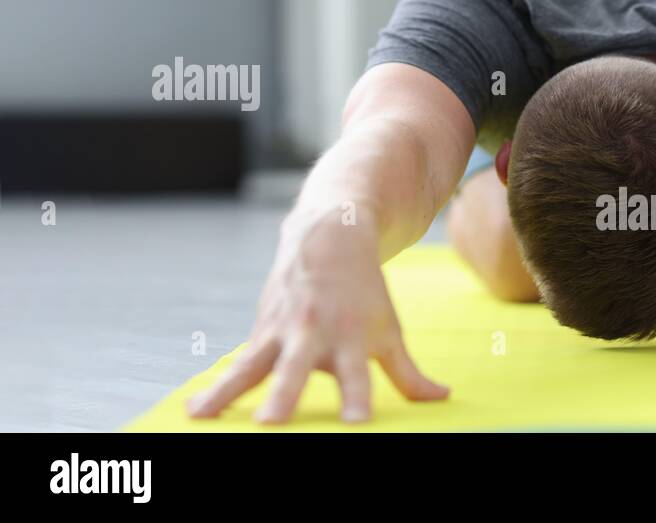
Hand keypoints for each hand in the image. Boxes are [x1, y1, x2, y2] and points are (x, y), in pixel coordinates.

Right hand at [187, 206, 447, 423]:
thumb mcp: (389, 330)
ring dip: (227, 392)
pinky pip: (236, 365)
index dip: (357, 400)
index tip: (356, 425)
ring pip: (250, 367)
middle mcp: (314, 336)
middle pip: (296, 371)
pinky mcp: (260, 332)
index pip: (358, 378)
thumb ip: (409, 373)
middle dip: (283, 396)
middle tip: (270, 423)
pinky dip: (215, 387)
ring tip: (203, 417)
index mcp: (352, 340)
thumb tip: (441, 398)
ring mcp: (282, 333)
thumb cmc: (365, 294)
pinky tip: (196, 411)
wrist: (330, 237)